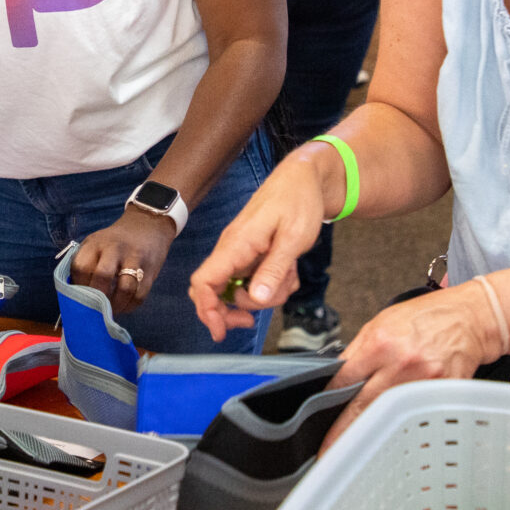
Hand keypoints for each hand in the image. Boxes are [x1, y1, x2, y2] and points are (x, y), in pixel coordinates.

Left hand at [71, 208, 175, 314]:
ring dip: (115, 305)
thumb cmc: (114, 241)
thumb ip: (85, 265)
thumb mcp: (95, 244)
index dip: (78, 287)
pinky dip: (129, 306)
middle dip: (97, 298)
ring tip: (109, 311)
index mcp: (95, 243)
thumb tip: (75, 298)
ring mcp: (134, 259)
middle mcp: (114, 248)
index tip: (78, 298)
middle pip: (102, 276)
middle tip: (95, 309)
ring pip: (124, 288)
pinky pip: (139, 294)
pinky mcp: (150, 270)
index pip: (81, 267)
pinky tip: (123, 307)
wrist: (147, 224)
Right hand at [189, 145, 333, 341]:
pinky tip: (289, 271)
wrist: (305, 179)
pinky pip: (256, 281)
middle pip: (214, 292)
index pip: (204, 282)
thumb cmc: (299, 201)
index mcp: (236, 244)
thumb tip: (254, 299)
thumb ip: (273, 270)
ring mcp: (242, 253)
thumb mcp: (293, 238)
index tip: (221, 331)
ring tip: (289, 277)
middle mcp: (232, 250)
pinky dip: (273, 285)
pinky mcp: (253, 255)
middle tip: (254, 319)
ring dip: (265, 296)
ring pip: (240, 290)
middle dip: (233, 311)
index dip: (207, 310)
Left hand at [320, 282, 501, 449]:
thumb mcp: (382, 323)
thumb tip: (337, 377)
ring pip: (389, 417)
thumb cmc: (427, 317)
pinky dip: (407, 431)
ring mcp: (424, 382)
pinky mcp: (444, 394)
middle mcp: (402, 363)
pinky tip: (398, 442)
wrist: (469, 318)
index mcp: (381, 344)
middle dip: (343, 432)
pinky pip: (419, 419)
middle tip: (329, 452)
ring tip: (360, 449)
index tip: (317, 421)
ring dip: (374, 434)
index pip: (344, 380)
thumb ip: (359, 352)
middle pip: (363, 406)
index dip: (327, 403)